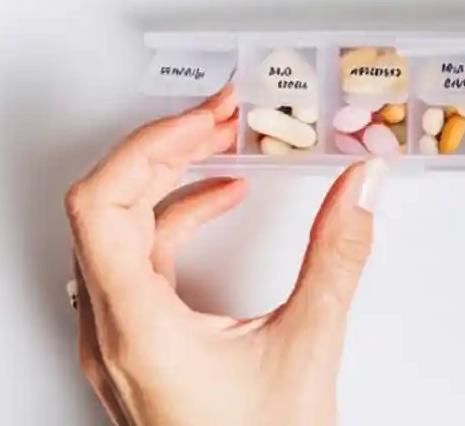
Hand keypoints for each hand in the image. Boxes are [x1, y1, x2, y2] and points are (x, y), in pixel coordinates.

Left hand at [65, 86, 386, 425]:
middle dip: (166, 150)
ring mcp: (119, 341)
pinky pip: (137, 262)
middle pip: (105, 208)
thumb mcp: (308, 348)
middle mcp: (112, 331)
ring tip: (228, 150)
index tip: (208, 118)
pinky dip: (176, 220)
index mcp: (138, 328)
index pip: (103, 204)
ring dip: (170, 182)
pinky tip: (221, 205)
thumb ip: (338, 257)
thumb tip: (361, 188)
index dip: (151, 145)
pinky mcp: (140, 347)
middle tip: (223, 117)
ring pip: (118, 233)